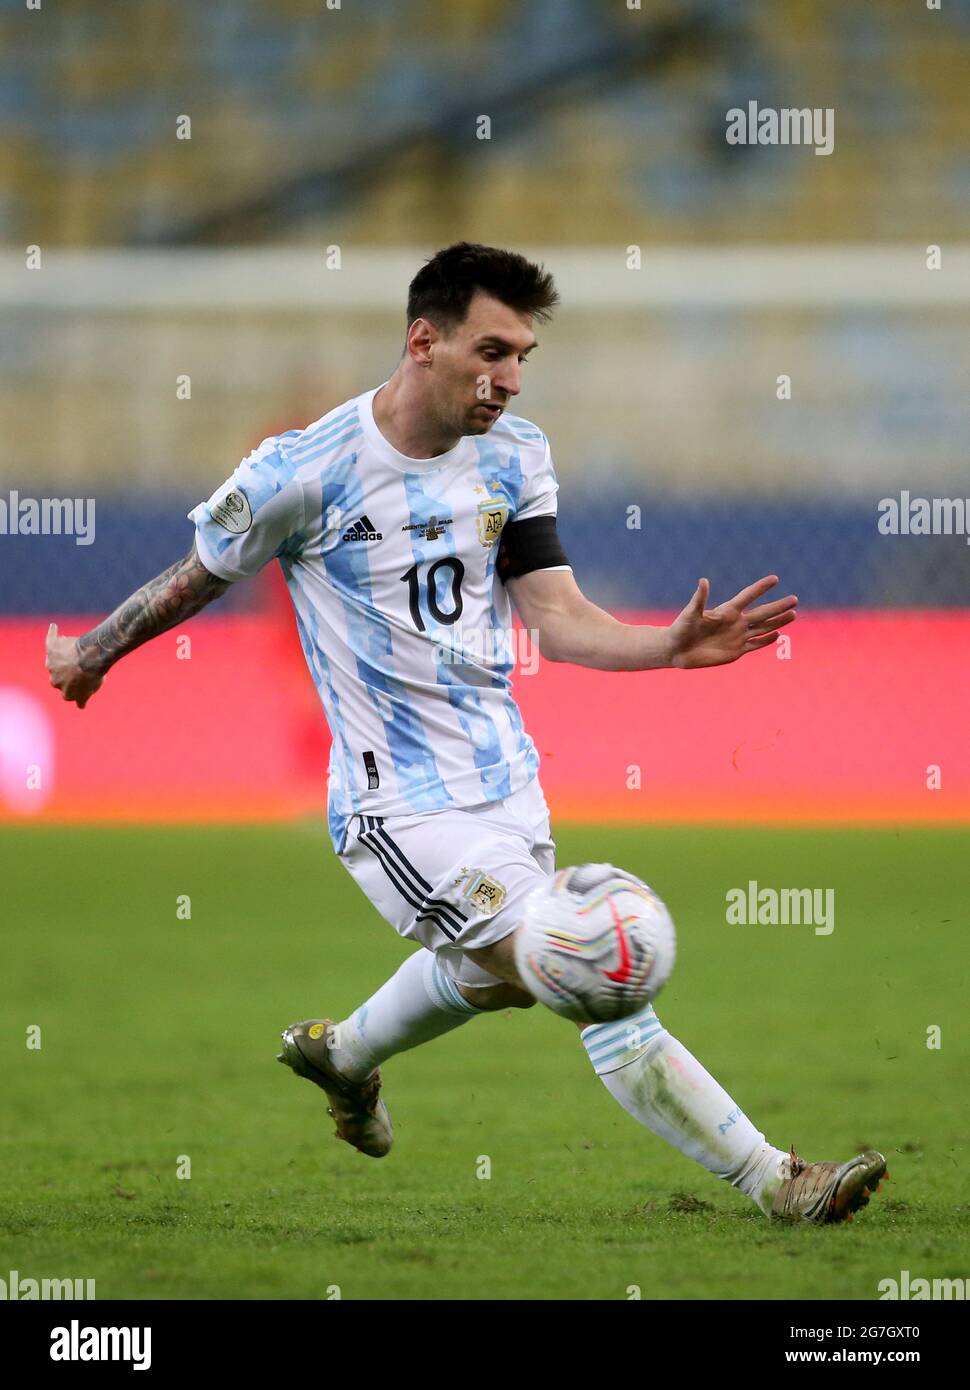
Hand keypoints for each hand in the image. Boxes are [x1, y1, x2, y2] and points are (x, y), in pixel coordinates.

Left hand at [45, 623, 104, 707]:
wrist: (88, 658)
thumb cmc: (75, 646)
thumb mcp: (60, 638)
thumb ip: (54, 636)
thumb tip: (52, 627)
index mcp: (50, 665)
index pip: (54, 667)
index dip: (63, 664)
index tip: (71, 660)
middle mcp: (55, 680)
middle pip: (59, 682)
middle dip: (67, 679)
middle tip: (79, 673)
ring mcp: (67, 691)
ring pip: (68, 694)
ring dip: (74, 691)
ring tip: (84, 688)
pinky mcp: (80, 697)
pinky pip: (80, 703)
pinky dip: (82, 702)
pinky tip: (84, 703)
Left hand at [667, 576, 796, 669]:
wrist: (677, 650)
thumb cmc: (681, 628)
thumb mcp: (690, 613)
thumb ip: (699, 599)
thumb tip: (703, 581)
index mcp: (726, 610)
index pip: (748, 596)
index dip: (760, 588)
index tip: (775, 579)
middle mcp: (735, 622)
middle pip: (762, 613)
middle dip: (778, 606)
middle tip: (794, 598)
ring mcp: (737, 636)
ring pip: (763, 627)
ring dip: (778, 622)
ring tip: (793, 613)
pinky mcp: (736, 651)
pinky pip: (755, 644)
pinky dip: (767, 640)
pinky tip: (778, 634)